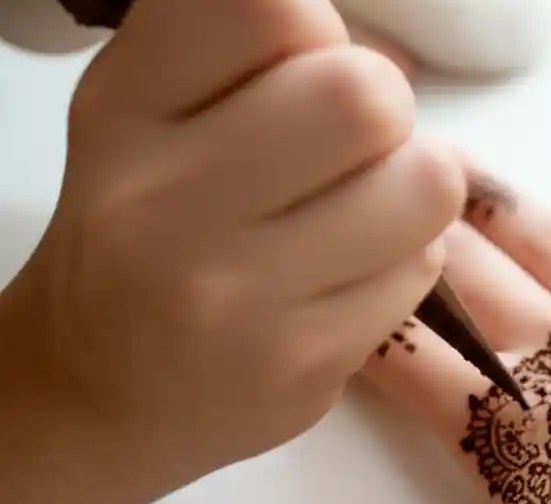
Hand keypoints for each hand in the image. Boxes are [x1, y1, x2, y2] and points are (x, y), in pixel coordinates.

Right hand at [4, 0, 460, 484]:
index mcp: (126, 110)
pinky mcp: (304, 362)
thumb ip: (247, 55)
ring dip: (410, 189)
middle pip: (367, 95)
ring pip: (425, 183)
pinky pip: (420, 268)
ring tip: (356, 214)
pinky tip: (342, 279)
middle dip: (382, 114)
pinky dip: (401, 263)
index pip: (272, 9)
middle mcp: (167, 200)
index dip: (314, 32)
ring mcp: (236, 292)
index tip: (292, 75)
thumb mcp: (149, 114)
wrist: (99, 392)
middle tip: (344, 152)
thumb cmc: (144, 234)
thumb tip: (384, 44)